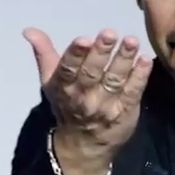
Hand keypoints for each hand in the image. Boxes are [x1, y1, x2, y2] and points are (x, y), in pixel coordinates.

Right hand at [24, 27, 151, 163]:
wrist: (84, 145)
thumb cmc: (68, 104)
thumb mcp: (51, 81)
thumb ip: (44, 53)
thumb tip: (29, 30)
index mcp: (64, 88)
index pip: (68, 70)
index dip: (75, 55)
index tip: (84, 39)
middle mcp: (84, 97)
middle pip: (92, 73)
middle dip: (101, 53)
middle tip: (110, 33)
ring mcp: (106, 106)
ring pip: (115, 81)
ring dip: (124, 60)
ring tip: (132, 41)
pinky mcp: (125, 111)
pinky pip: (133, 92)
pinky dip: (140, 76)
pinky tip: (145, 60)